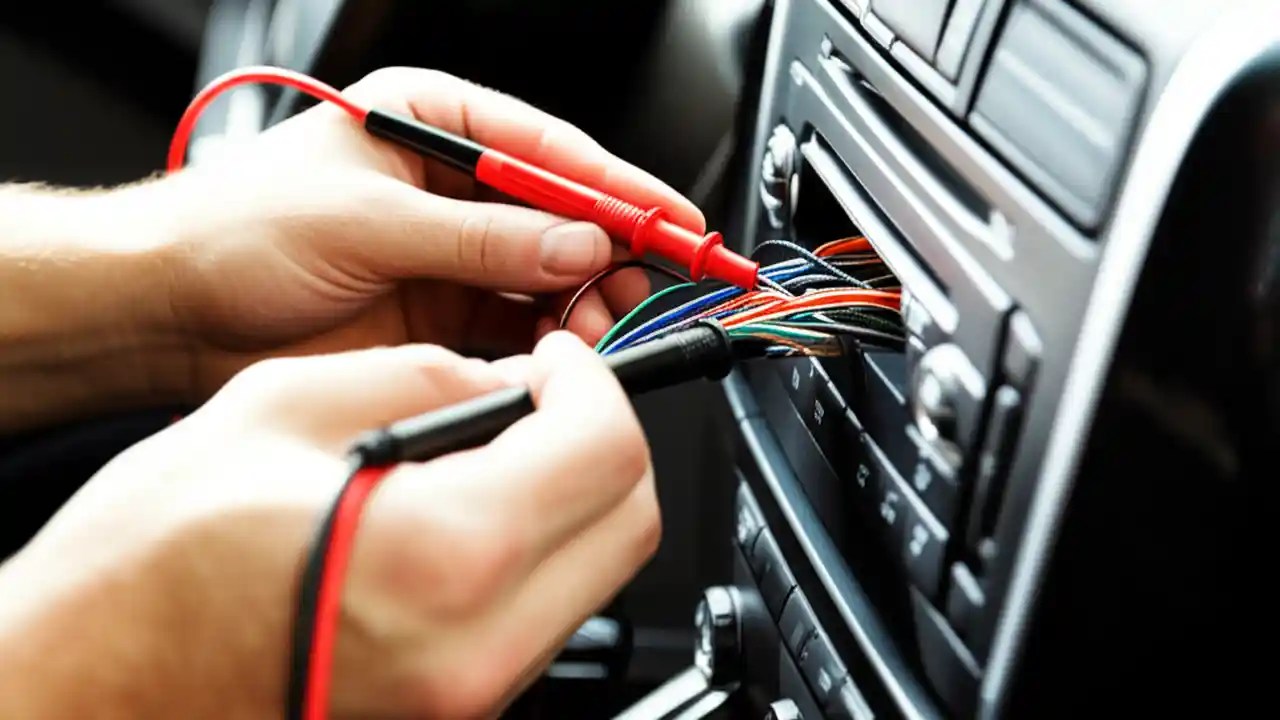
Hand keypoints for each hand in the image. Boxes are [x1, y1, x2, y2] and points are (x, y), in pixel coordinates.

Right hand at [0, 332, 657, 718]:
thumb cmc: (144, 573)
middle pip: (626, 522)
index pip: (606, 451)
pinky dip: (527, 554)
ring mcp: (472, 696)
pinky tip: (459, 516)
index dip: (596, 384)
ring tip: (491, 453)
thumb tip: (503, 379)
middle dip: (600, 440)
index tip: (559, 363)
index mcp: (446, 555)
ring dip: (566, 498)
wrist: (91, 689)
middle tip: (544, 399)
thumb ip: (419, 379)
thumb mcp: (278, 412)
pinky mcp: (453, 711)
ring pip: (591, 574)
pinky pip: (537, 618)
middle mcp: (478, 647)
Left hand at [141, 67, 703, 397]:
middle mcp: (452, 186)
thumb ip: (481, 241)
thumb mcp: (367, 224)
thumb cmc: (237, 234)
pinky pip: (519, 321)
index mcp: (433, 124)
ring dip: (584, 301)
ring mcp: (452, 253)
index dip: (620, 188)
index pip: (549, 151)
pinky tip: (562, 350)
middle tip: (647, 286)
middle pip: (563, 214)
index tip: (675, 222)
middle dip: (612, 250)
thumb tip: (577, 246)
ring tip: (599, 327)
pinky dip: (548, 338)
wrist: (171, 313)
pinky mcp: (444, 313)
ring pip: (550, 274)